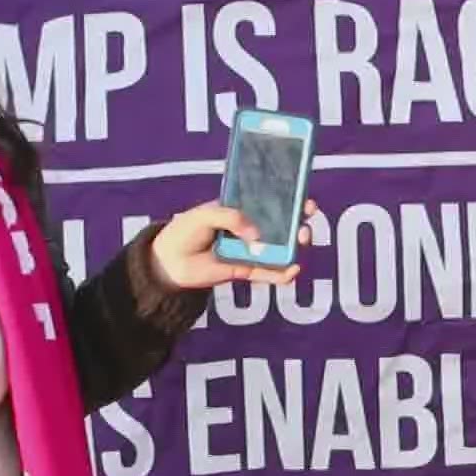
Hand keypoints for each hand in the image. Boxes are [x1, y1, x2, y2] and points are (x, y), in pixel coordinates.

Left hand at [149, 200, 319, 288]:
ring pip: (280, 249)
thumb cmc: (185, 230)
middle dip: (299, 224)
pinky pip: (269, 272)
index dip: (291, 201)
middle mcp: (250, 228)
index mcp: (243, 209)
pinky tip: (292, 270)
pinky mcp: (246, 270)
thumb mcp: (206, 214)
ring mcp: (250, 250)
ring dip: (295, 247)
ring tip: (300, 244)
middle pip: (282, 226)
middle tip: (305, 225)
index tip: (306, 202)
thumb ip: (231, 218)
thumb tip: (256, 237)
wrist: (169, 260)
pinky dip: (283, 274)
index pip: (271, 202)